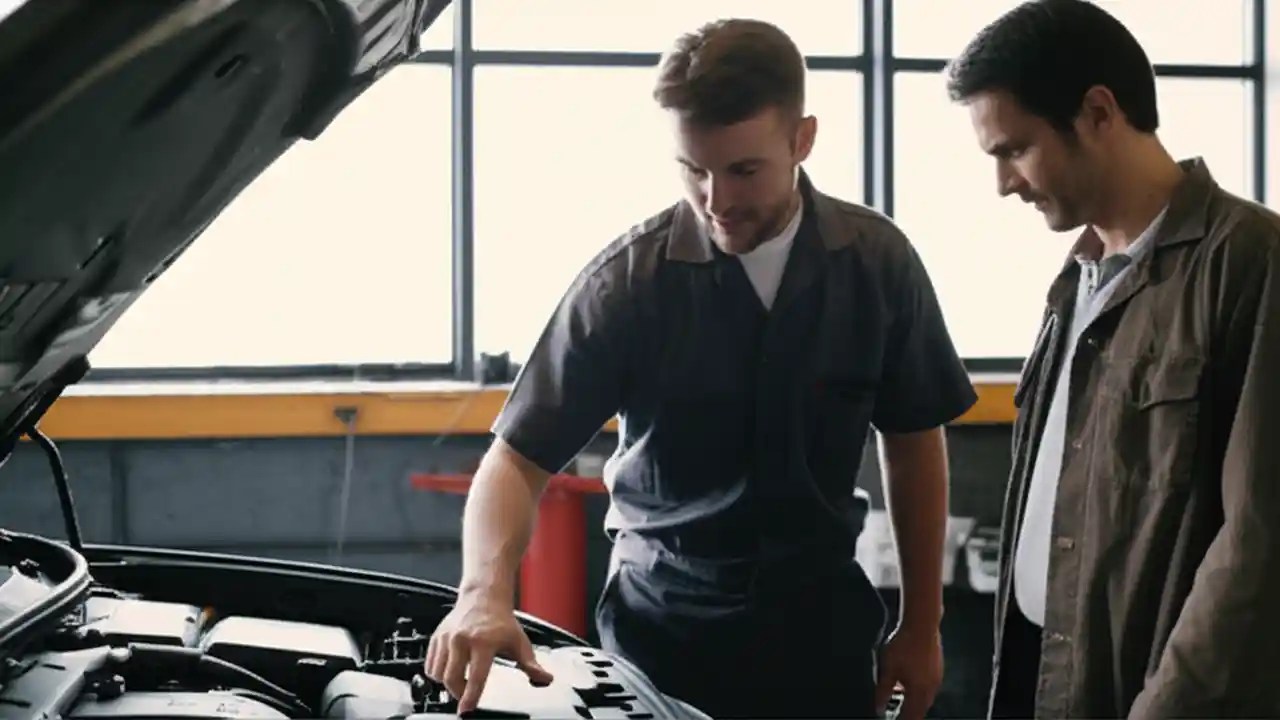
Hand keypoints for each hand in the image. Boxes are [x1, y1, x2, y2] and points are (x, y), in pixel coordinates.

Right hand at [425, 594, 553, 712]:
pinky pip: (430, 664)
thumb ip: (531, 664)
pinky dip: (437, 673)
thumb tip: (544, 679)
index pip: (475, 676)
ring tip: (460, 681)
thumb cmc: (501, 621)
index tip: (466, 711)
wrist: (483, 597)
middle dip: (458, 693)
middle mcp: (462, 639)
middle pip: (451, 678)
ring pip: (437, 673)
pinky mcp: (436, 637)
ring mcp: (446, 637)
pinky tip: (450, 670)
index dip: (470, 697)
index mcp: (483, 642)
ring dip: (447, 684)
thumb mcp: (519, 642)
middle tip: (467, 695)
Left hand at [874, 623, 942, 719]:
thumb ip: (883, 691)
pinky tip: (909, 681)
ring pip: (926, 698)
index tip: (892, 718)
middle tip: (897, 712)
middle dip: (909, 713)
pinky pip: (929, 687)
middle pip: (920, 710)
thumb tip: (879, 707)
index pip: (910, 716)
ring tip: (899, 696)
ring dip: (914, 702)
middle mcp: (931, 688)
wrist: (922, 624)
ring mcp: (937, 678)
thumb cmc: (904, 645)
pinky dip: (919, 690)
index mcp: (919, 692)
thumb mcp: (888, 669)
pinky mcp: (938, 668)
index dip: (901, 719)